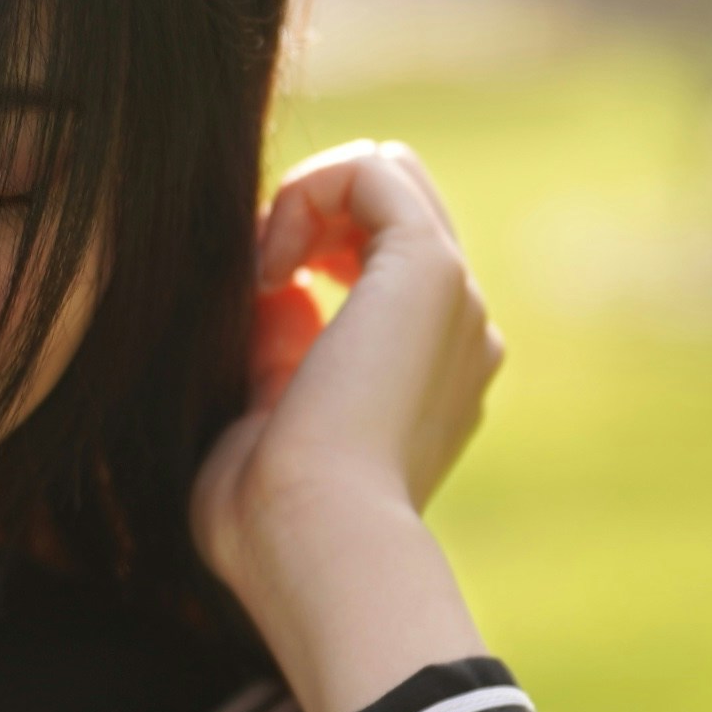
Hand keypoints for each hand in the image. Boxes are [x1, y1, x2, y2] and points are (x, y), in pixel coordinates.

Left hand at [191, 139, 501, 711]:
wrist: (312, 542)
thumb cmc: (270, 523)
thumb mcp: (266, 424)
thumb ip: (278, 358)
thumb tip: (276, 295)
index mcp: (434, 379)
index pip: (384, 270)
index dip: (306, 259)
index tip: (250, 316)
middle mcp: (462, 334)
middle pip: (392, 212)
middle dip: (310, 221)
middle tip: (253, 285)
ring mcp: (456, 299)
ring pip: (388, 180)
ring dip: (305, 205)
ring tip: (260, 275)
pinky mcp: (430, 268)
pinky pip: (372, 168)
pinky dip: (307, 191)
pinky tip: (270, 264)